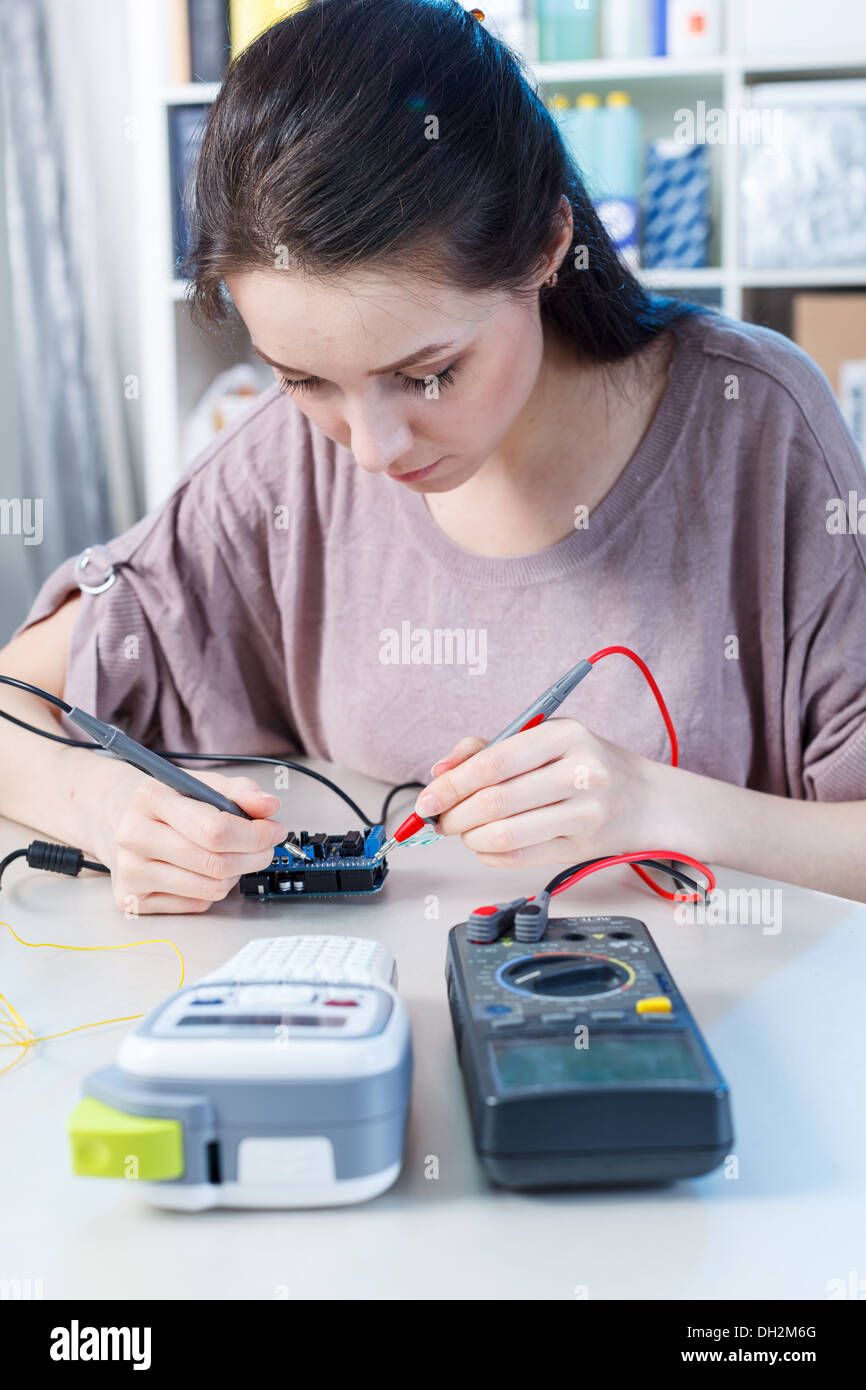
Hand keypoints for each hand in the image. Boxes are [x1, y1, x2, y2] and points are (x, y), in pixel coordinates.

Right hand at [93, 765, 287, 914]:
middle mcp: (133, 836)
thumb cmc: (165, 802)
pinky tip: (205, 870)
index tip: (274, 831)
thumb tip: (268, 806)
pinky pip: (195, 904)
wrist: (116, 817)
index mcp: (149, 798)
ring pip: (209, 888)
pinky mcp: (131, 899)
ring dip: (235, 875)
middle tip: (265, 848)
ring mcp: (130, 871)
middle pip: (215, 863)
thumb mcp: (200, 783)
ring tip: (234, 857)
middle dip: (254, 857)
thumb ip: (239, 791)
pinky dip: (212, 889)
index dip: (255, 835)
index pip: (215, 830)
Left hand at [415, 718, 663, 868]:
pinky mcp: (585, 846)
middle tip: (442, 821)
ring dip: (472, 838)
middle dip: (456, 816)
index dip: (451, 785)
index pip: (493, 763)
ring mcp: (586, 812)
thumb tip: (440, 770)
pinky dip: (491, 855)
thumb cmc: (586, 765)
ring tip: (466, 833)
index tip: (427, 800)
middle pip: (495, 802)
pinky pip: (522, 858)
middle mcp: (581, 772)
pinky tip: (487, 846)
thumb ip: (488, 749)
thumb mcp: (544, 739)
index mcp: (565, 735)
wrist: (648, 799)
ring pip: (506, 834)